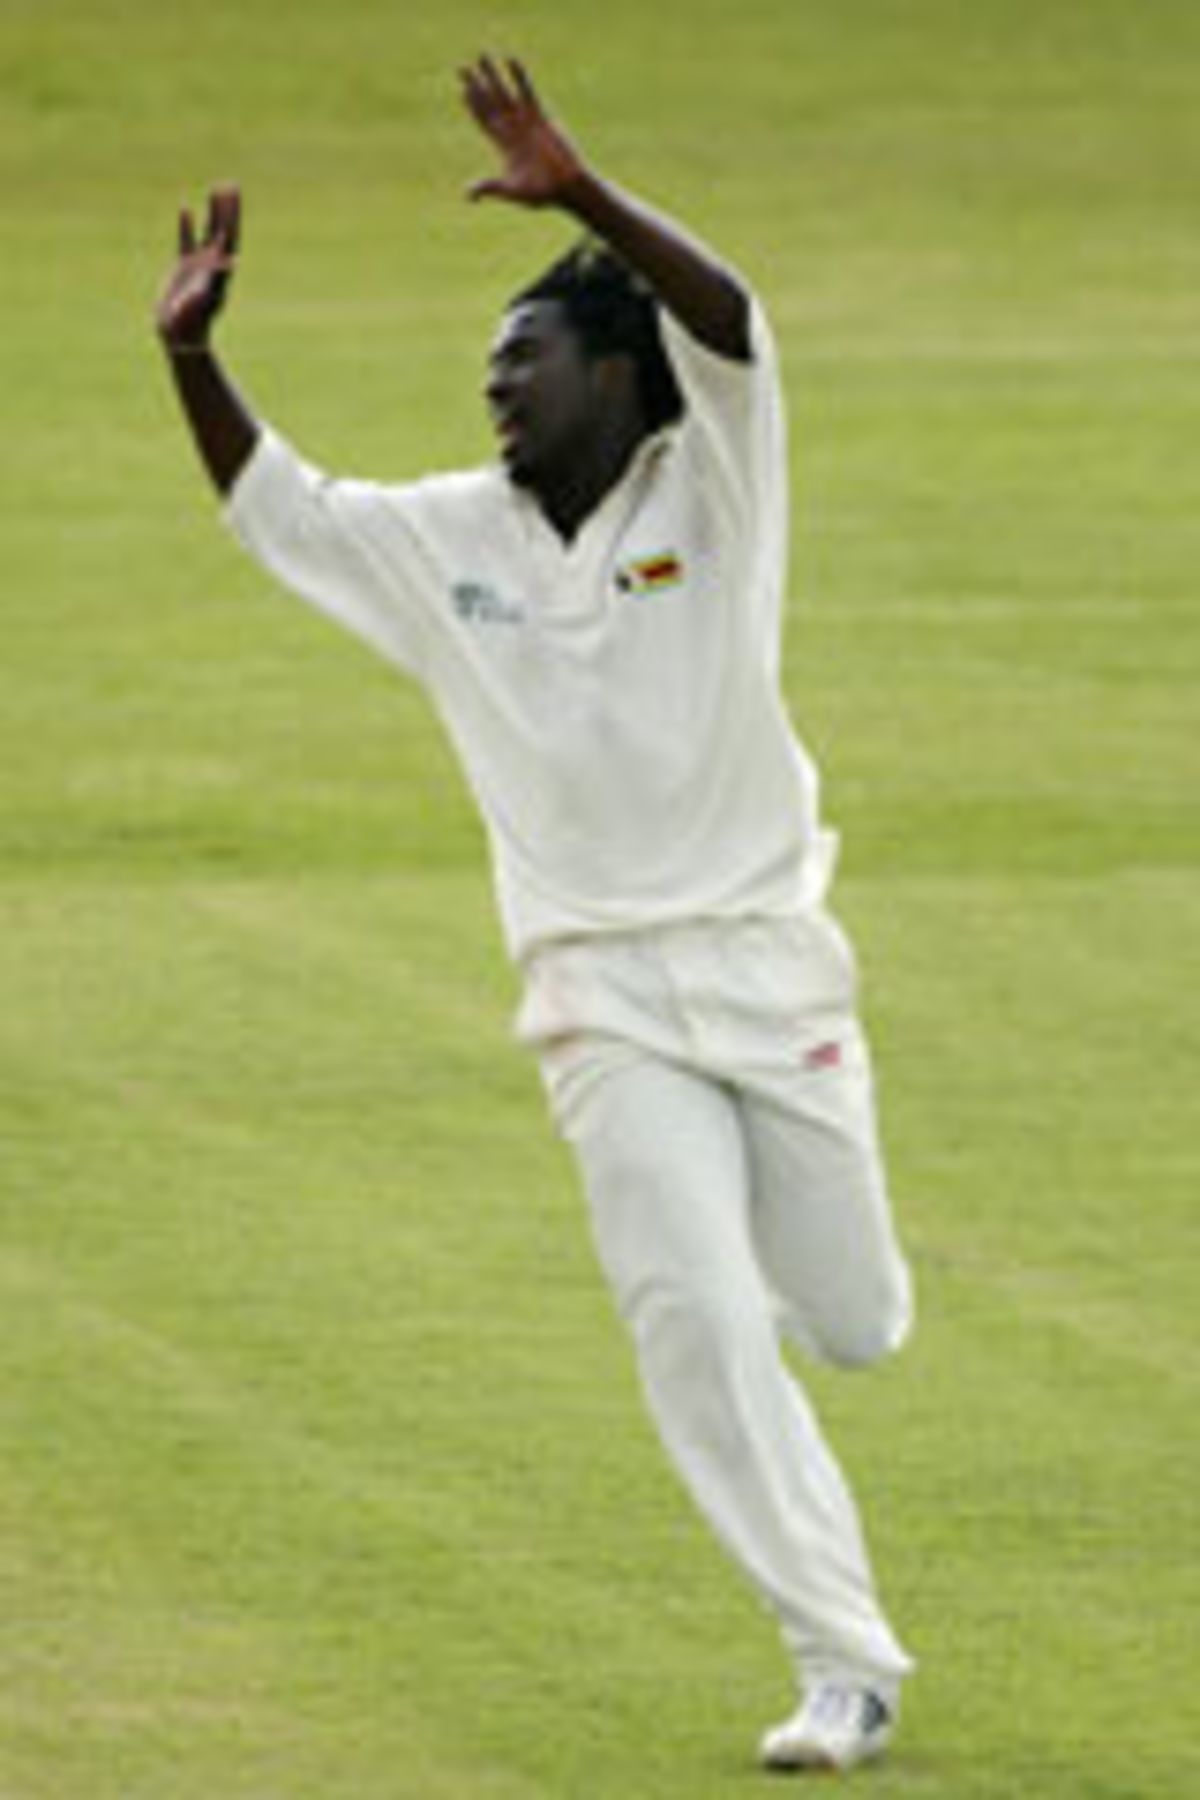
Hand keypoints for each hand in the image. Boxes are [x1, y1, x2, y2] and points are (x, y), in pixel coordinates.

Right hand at [156, 186, 240, 350]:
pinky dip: (186, 225)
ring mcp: (198, 266)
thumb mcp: (203, 301)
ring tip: (215, 189)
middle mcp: (213, 265)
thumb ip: (215, 280)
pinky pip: (186, 241)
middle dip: (227, 208)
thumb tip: (231, 262)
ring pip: (207, 232)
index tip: (234, 195)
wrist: (179, 336)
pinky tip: (185, 207)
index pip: (230, 237)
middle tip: (231, 183)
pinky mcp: (183, 269)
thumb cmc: (191, 323)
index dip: (232, 216)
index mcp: (220, 271)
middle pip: (223, 231)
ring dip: (212, 212)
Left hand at [460, 56, 585, 207]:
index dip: (473, 106)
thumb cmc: (542, 193)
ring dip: (492, 75)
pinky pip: (527, 92)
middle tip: (461, 68)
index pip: (484, 120)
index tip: (462, 90)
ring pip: (504, 93)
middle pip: (490, 102)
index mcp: (505, 146)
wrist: (567, 186)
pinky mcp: (541, 117)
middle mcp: (513, 130)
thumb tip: (467, 195)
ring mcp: (526, 121)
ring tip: (482, 56)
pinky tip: (510, 60)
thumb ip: (490, 187)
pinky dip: (519, 77)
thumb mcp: (511, 191)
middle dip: (476, 86)